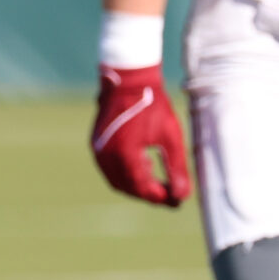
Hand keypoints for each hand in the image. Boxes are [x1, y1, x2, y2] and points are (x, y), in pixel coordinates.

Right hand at [90, 64, 190, 206]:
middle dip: (149, 194)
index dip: (160, 197)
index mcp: (125, 154)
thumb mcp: (171, 136)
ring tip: (159, 183)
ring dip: (137, 186)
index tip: (177, 200)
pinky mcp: (96, 143)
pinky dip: (126, 174)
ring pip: (117, 180)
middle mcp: (106, 155)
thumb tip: (182, 195)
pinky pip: (109, 168)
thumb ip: (177, 168)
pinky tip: (145, 166)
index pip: (142, 188)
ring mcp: (98, 149)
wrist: (130, 79)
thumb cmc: (154, 105)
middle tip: (170, 196)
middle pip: (128, 188)